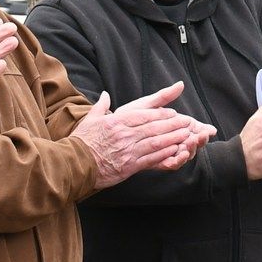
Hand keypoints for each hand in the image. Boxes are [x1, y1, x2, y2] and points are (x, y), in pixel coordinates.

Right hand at [72, 84, 213, 188]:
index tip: (173, 113)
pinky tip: (175, 151)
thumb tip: (105, 94)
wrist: (73, 165)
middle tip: (188, 122)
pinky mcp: (129, 166)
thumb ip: (101, 106)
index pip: (144, 115)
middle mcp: (125, 134)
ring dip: (174, 138)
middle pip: (154, 127)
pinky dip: (165, 154)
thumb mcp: (90, 119)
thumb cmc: (81, 142)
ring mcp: (128, 150)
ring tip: (187, 135)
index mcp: (117, 121)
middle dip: (174, 124)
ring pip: (156, 142)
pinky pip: (151, 159)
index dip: (161, 114)